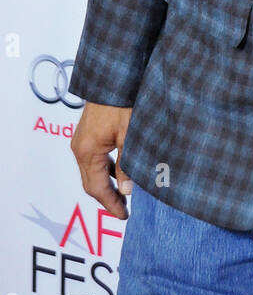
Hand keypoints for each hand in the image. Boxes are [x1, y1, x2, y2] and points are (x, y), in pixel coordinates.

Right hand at [70, 102, 133, 218]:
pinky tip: (120, 173)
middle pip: (91, 183)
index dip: (110, 204)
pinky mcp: (87, 134)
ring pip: (92, 172)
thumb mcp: (130, 136)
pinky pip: (94, 160)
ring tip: (124, 195)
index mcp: (87, 151)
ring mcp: (81, 141)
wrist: (113, 78)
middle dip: (107, 198)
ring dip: (106, 185)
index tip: (123, 216)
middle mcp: (79, 148)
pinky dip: (106, 171)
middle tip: (124, 210)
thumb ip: (127, 165)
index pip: (97, 188)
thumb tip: (126, 190)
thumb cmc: (122, 103)